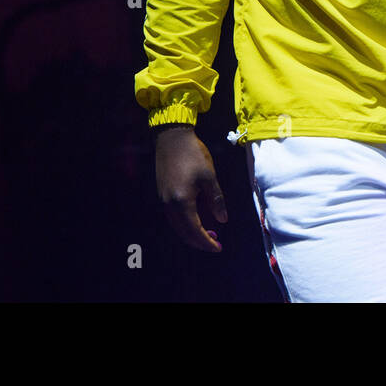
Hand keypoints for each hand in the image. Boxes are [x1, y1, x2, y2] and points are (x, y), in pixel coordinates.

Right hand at [154, 126, 226, 252]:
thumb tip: (223, 220)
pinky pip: (173, 216)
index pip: (195, 231)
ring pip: (177, 226)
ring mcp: (163, 199)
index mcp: (182, 202)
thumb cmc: (193, 154)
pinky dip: (184, 223)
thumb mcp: (209, 177)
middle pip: (183, 233)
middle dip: (199, 241)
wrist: (171, 137)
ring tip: (208, 233)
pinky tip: (195, 218)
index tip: (219, 248)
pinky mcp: (162, 193)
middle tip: (215, 243)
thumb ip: (216, 200)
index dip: (207, 242)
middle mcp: (169, 204)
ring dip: (191, 233)